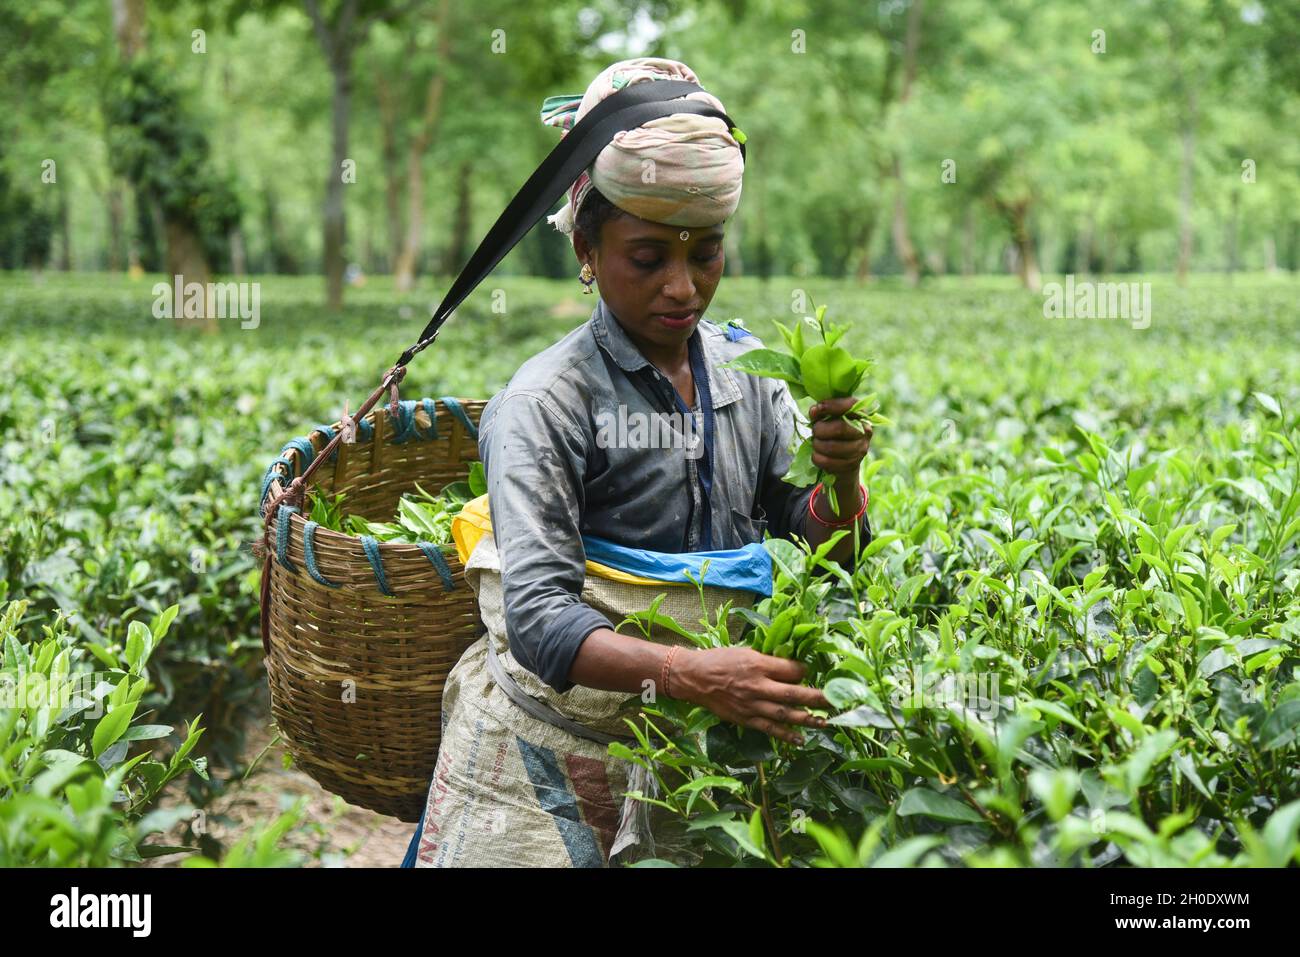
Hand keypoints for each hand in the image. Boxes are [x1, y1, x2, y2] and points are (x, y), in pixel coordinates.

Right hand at [670, 646, 828, 744]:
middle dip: (818, 698)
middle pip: (794, 693)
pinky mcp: (745, 719)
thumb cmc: (719, 660)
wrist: (693, 678)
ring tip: (825, 722)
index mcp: (758, 664)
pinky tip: (801, 739)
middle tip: (836, 700)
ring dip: (807, 719)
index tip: (810, 671)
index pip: (791, 670)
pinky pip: (770, 729)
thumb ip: (768, 659)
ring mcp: (752, 705)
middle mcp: (757, 686)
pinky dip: (786, 735)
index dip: (804, 671)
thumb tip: (792, 665)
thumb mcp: (745, 651)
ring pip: (785, 714)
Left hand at [809, 396, 872, 487]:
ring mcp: (861, 450)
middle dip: (820, 429)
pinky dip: (817, 458)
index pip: (851, 405)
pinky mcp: (852, 465)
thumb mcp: (828, 418)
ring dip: (817, 445)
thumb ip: (821, 412)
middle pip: (839, 428)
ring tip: (816, 443)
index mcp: (861, 415)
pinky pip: (827, 462)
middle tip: (815, 431)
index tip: (819, 407)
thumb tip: (815, 411)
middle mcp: (865, 431)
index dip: (833, 405)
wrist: (845, 459)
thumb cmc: (834, 433)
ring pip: (831, 447)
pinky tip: (817, 455)